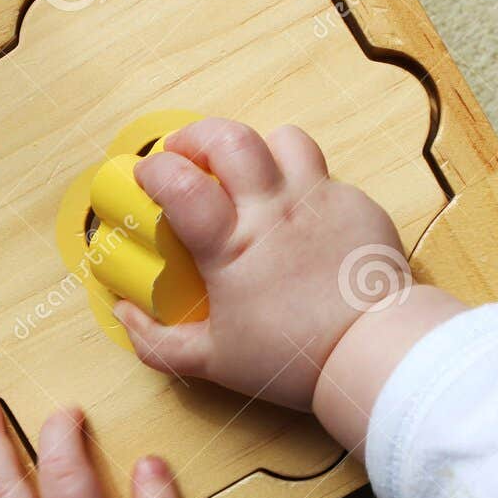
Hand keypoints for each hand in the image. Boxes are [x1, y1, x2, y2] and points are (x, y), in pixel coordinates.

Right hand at [113, 117, 411, 411]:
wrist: (373, 352)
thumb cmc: (293, 359)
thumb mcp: (212, 362)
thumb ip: (157, 341)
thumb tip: (123, 314)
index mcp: (231, 244)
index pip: (180, 181)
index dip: (154, 169)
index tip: (148, 178)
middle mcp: (274, 209)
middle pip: (230, 137)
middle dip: (198, 135)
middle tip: (187, 155)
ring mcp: (318, 200)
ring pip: (283, 139)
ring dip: (257, 148)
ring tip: (247, 173)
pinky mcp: (356, 204)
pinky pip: (323, 174)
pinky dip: (301, 183)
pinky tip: (298, 215)